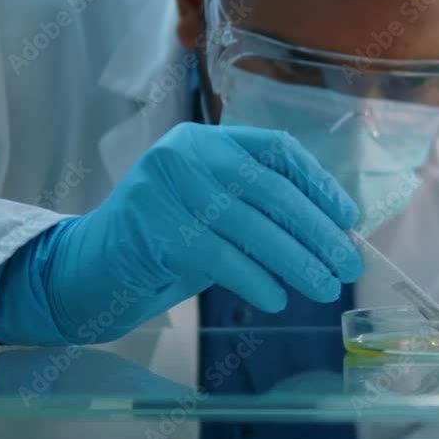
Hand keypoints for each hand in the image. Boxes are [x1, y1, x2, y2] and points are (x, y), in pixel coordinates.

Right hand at [0, 123, 361, 343]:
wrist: (89, 268)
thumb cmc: (168, 241)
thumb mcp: (217, 212)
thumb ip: (262, 210)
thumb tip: (334, 232)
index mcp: (207, 140)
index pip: (276, 149)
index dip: (318, 182)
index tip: (349, 216)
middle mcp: (185, 153)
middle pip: (270, 189)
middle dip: (317, 230)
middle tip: (349, 262)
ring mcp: (165, 188)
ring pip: (251, 227)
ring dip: (297, 261)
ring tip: (327, 287)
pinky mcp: (152, 229)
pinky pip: (221, 257)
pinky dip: (257, 280)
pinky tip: (278, 298)